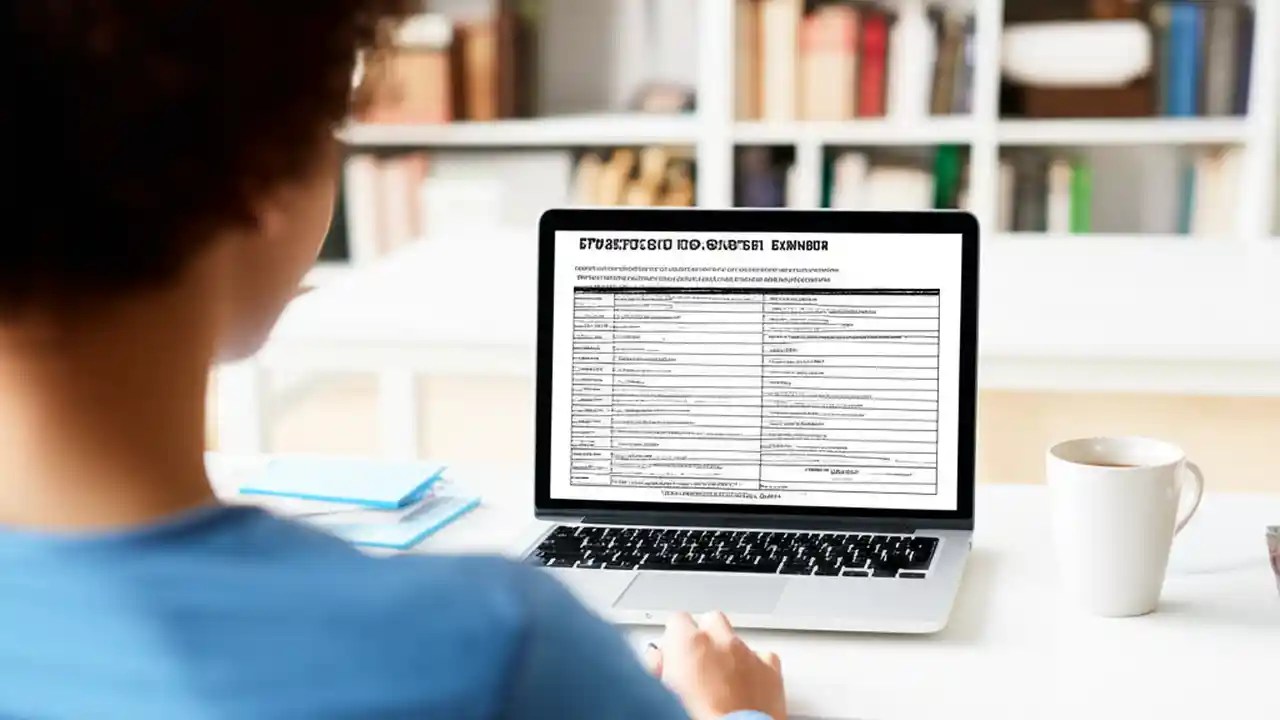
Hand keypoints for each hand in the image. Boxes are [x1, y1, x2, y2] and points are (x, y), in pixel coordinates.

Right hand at [644, 611, 785, 719]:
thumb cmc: (699, 717)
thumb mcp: (666, 691)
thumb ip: (660, 666)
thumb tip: (658, 661)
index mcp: (689, 643)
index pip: (677, 620)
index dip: (675, 637)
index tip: (673, 651)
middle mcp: (721, 640)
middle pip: (711, 620)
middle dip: (706, 636)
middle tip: (698, 663)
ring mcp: (748, 653)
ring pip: (737, 638)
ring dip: (729, 652)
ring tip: (722, 680)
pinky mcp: (771, 670)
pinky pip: (762, 657)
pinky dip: (754, 667)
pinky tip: (746, 686)